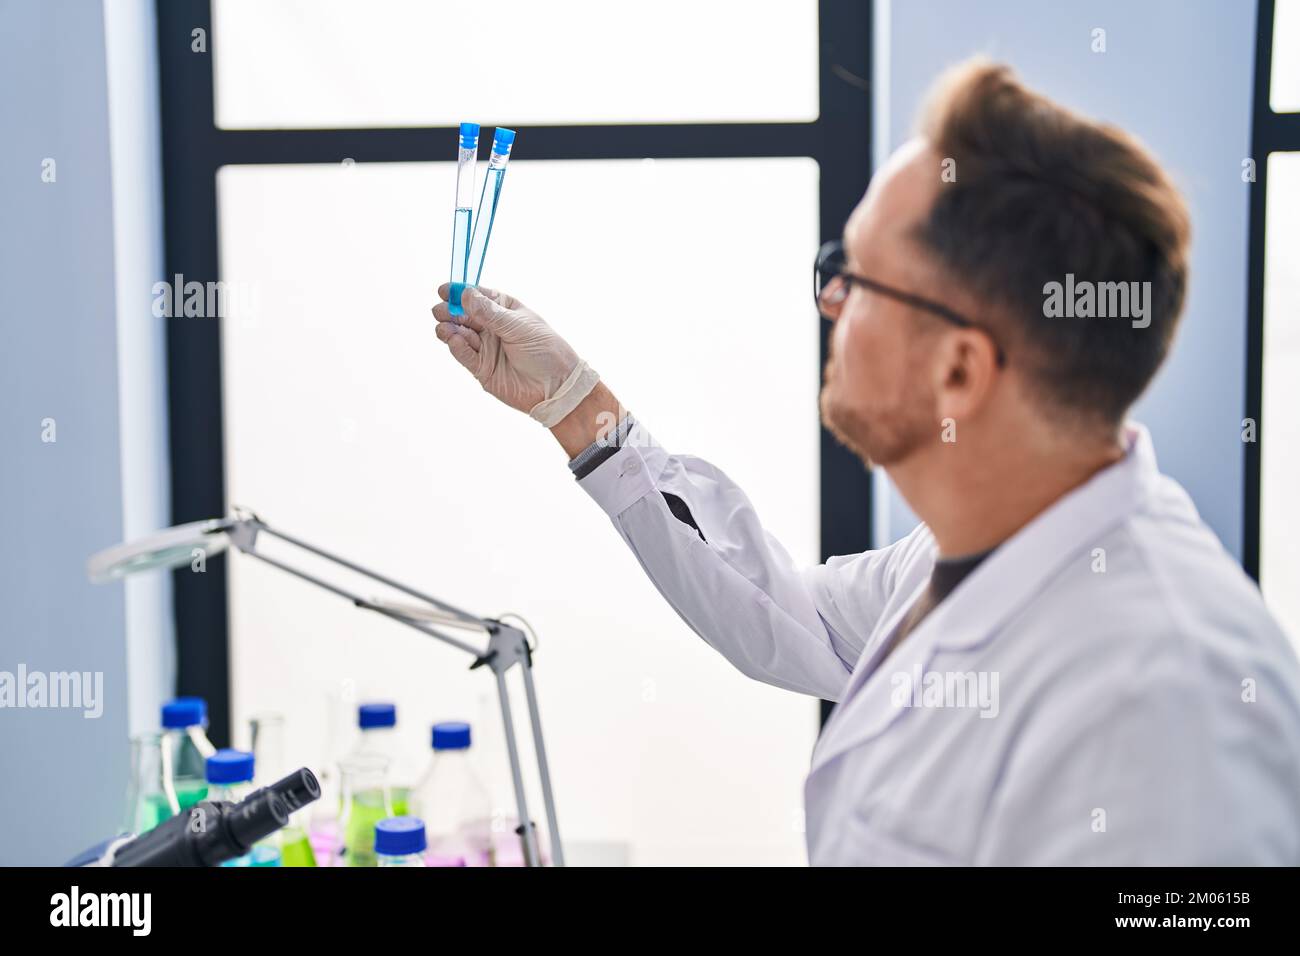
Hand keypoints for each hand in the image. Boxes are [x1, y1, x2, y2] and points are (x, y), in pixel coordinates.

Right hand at [432, 285, 598, 425]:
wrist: (556, 387)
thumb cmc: (546, 351)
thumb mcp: (519, 327)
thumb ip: (490, 313)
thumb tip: (466, 295)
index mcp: (504, 309)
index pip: (477, 296)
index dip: (460, 292)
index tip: (445, 290)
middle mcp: (492, 327)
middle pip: (463, 315)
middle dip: (450, 311)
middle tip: (441, 310)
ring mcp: (485, 347)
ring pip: (460, 334)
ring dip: (449, 329)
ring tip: (444, 327)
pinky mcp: (481, 368)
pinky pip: (464, 355)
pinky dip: (456, 347)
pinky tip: (453, 340)